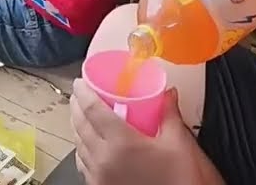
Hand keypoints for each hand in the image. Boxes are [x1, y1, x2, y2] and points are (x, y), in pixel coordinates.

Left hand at [70, 79, 208, 184]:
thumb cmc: (178, 181)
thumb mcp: (178, 145)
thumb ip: (170, 115)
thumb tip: (168, 95)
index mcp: (121, 142)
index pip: (92, 109)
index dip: (84, 92)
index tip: (81, 81)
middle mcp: (104, 158)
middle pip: (80, 124)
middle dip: (77, 106)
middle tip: (80, 94)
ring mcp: (98, 175)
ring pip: (78, 144)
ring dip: (77, 126)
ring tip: (81, 115)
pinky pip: (82, 163)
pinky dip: (81, 148)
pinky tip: (87, 144)